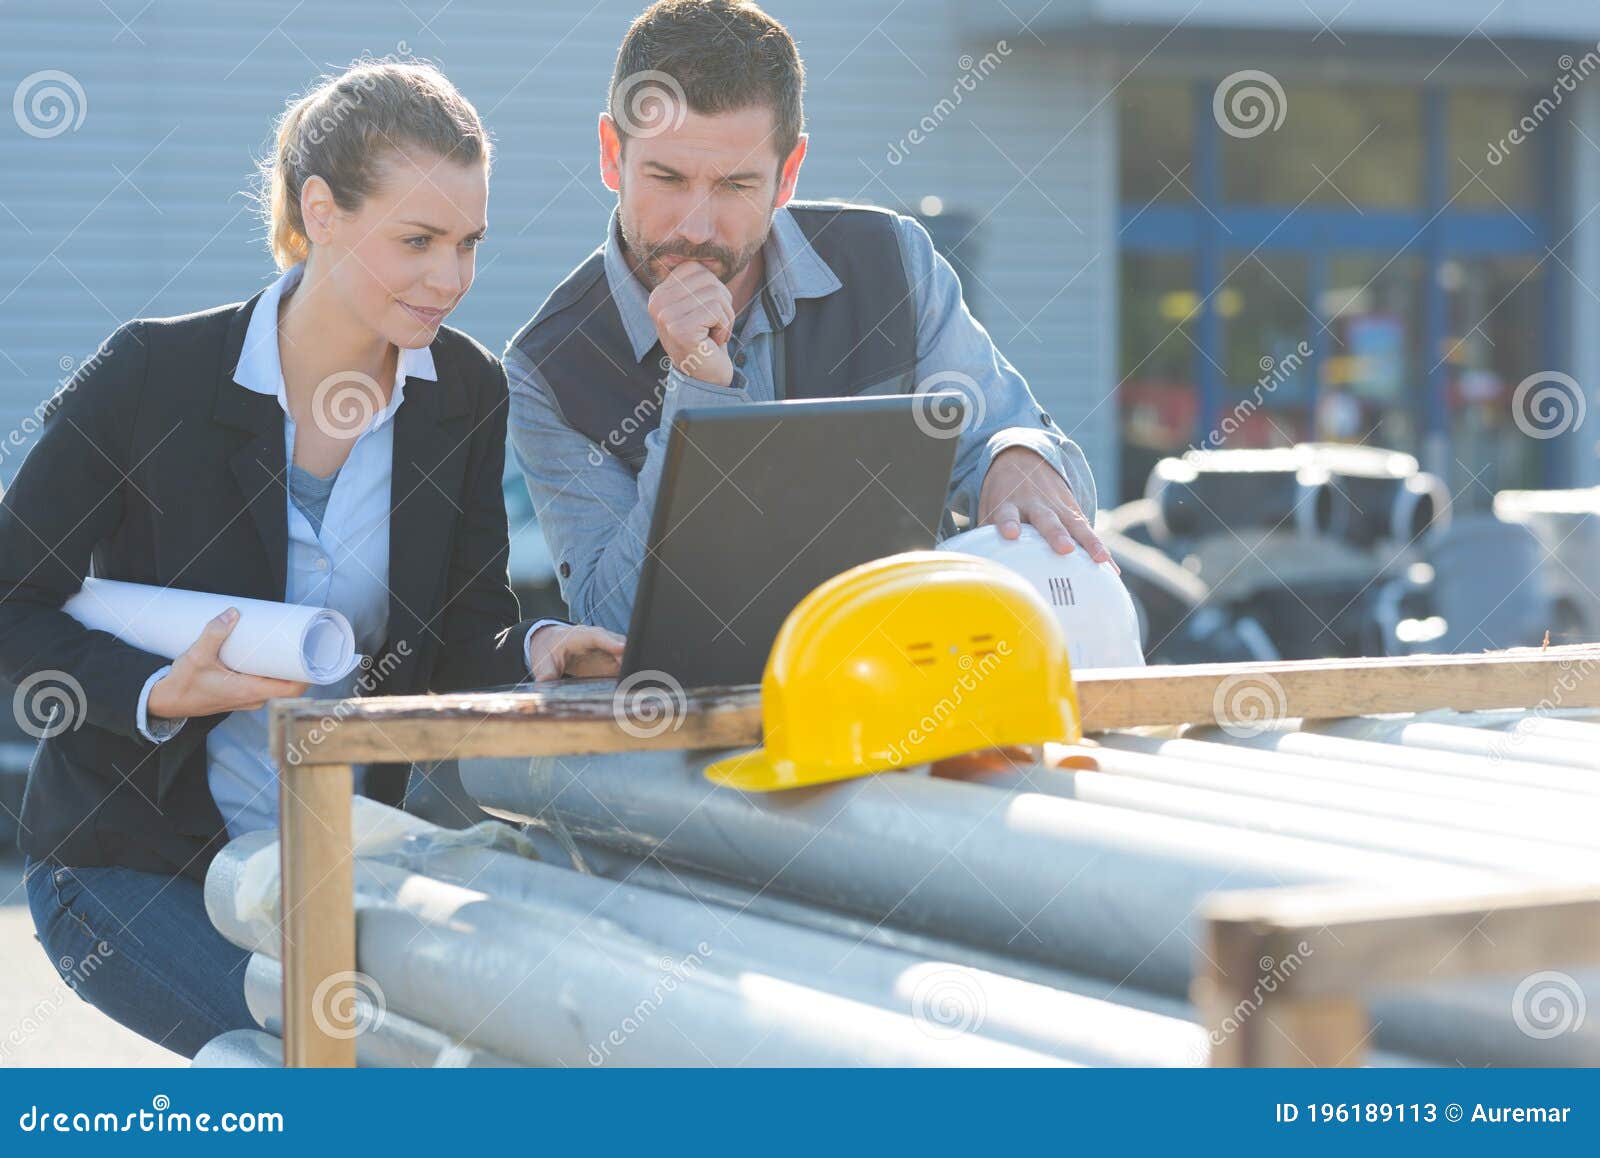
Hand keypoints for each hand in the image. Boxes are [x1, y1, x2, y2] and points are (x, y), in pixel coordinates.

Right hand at [147, 608, 311, 719]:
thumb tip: (232, 612)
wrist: (164, 702)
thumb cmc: (182, 684)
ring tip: (289, 646)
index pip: (292, 689)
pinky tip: (269, 658)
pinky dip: (270, 673)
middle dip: (298, 666)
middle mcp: (252, 699)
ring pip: (275, 685)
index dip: (309, 675)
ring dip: (283, 670)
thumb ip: (214, 633)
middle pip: (288, 685)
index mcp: (250, 692)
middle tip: (303, 643)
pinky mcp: (238, 696)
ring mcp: (246, 699)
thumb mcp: (196, 656)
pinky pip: (263, 686)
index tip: (316, 657)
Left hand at [527, 623, 626, 682]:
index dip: (610, 641)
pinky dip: (630, 675)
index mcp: (581, 636)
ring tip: (638, 682)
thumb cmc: (550, 650)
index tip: (622, 647)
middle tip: (633, 671)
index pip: (597, 636)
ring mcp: (608, 651)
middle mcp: (600, 641)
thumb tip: (544, 683)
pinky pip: (625, 667)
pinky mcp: (613, 663)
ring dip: (631, 666)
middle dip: (628, 655)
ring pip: (626, 655)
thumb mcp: (543, 662)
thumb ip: (546, 673)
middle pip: (618, 644)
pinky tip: (633, 687)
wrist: (554, 645)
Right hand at [646, 261, 734, 386]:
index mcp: (659, 293)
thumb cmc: (706, 340)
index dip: (713, 289)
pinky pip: (716, 311)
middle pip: (708, 279)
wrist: (706, 377)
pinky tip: (712, 342)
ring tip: (713, 334)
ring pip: (716, 295)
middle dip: (722, 303)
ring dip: (725, 318)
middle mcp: (657, 302)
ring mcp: (666, 315)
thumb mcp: (698, 305)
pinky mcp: (679, 328)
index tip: (707, 314)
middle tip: (713, 326)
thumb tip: (704, 242)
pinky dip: (724, 327)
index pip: (696, 268)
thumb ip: (698, 282)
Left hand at [978, 446, 1117, 570]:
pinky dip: (1100, 550)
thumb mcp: (989, 507)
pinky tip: (1111, 569)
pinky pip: (1088, 533)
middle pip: (1047, 520)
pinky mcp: (1074, 512)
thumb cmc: (1003, 496)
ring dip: (1088, 543)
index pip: (1007, 513)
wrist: (1023, 458)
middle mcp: (1036, 504)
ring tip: (1099, 560)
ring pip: (1074, 525)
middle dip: (1056, 534)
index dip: (1009, 523)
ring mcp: (1058, 507)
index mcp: (1010, 503)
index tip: (1010, 534)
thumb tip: (976, 565)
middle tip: (1064, 548)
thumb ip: (984, 534)